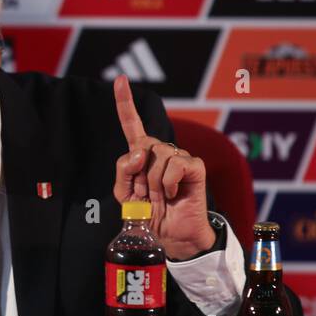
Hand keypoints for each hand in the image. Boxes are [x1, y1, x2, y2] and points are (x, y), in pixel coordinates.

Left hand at [112, 74, 214, 260]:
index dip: (125, 103)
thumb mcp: (124, 194)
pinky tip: (172, 194)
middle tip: (144, 193)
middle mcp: (162, 151)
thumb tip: (140, 152)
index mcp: (142, 155)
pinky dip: (168, 183)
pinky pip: (176, 165)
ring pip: (159, 156)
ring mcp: (180, 157)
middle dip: (138, 173)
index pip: (132, 125)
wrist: (169, 235)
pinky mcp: (195, 166)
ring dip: (153, 183)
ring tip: (159, 197)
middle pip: (144, 144)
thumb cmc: (148, 214)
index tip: (120, 80)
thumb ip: (124, 170)